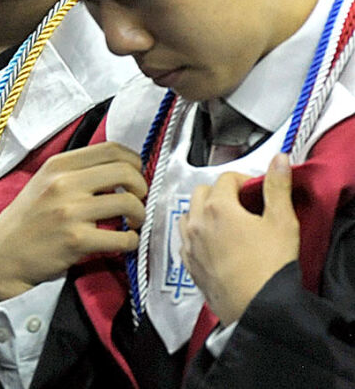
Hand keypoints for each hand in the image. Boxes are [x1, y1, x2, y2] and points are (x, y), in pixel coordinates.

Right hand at [0, 143, 147, 302]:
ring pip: (129, 204)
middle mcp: (64, 183)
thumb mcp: (46, 182)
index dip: (134, 162)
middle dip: (142, 188)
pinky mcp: (77, 240)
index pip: (112, 149)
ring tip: (131, 223)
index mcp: (59, 164)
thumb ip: (78, 171)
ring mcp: (70, 211)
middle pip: (126, 172)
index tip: (135, 176)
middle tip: (137, 201)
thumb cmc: (31, 217)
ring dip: (139, 216)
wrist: (6, 252)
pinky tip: (123, 242)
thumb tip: (122, 168)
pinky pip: (123, 238)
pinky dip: (131, 241)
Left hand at [180, 155, 298, 323]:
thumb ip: (277, 187)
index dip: (243, 179)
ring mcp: (189, 244)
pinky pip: (185, 240)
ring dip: (203, 212)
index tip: (256, 188)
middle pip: (202, 192)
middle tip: (242, 203)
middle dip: (220, 192)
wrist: (258, 307)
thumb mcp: (282, 221)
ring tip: (225, 222)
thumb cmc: (269, 267)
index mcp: (218, 207)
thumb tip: (278, 161)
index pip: (226, 178)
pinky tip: (211, 243)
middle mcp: (197, 222)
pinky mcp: (188, 265)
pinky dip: (196, 235)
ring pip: (188, 215)